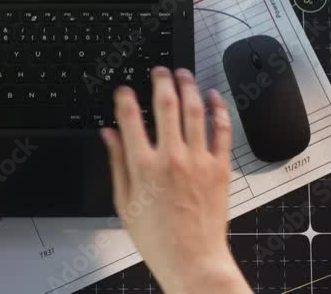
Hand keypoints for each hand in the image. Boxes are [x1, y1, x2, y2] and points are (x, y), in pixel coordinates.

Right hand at [101, 67, 250, 293]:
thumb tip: (109, 135)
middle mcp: (171, 158)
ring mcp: (198, 160)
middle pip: (166, 105)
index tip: (124, 90)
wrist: (193, 259)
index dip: (125, 98)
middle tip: (159, 71)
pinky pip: (221, 130)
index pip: (131, 118)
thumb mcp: (124, 202)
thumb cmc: (158, 238)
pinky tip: (213, 97)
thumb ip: (117, 163)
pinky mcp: (220, 167)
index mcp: (143, 167)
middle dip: (161, 81)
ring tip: (183, 74)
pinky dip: (218, 109)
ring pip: (194, 110)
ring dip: (188, 86)